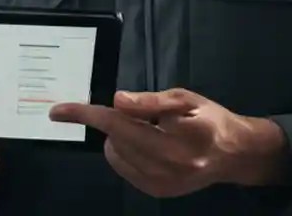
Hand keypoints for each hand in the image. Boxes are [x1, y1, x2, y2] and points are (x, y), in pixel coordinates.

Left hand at [49, 88, 291, 198]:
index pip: (121, 123)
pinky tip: (148, 146)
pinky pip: (124, 168)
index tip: (58, 111)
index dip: (87, 115)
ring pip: (116, 154)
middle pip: (116, 139)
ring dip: (121, 138)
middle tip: (140, 114)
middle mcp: (170, 166)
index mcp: (179, 137)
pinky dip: (126, 152)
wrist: (233, 154)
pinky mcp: (158, 193)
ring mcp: (163, 184)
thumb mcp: (184, 98)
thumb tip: (116, 101)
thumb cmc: (209, 119)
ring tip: (151, 131)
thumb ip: (150, 101)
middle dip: (116, 121)